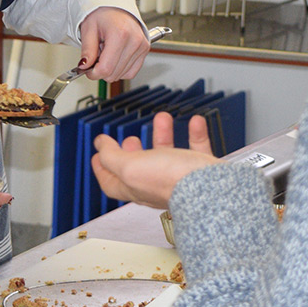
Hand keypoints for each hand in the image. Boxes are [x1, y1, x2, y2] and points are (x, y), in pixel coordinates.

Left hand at [76, 8, 150, 80]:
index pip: (106, 68)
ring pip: (122, 75)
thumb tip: (84, 66)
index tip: (87, 70)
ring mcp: (142, 46)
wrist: (116, 6)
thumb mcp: (89, 29)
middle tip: (96, 56)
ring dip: (111, 69)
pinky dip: (121, 70)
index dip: (93, 73)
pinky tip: (115, 58)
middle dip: (101, 70)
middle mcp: (134, 41)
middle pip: (114, 74)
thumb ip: (87, 50)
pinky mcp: (145, 50)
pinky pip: (131, 72)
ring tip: (106, 52)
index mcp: (120, 34)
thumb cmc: (103, 13)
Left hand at [90, 111, 218, 208]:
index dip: (101, 168)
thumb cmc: (171, 181)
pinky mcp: (201, 171)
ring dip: (163, 135)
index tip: (96, 156)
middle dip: (132, 152)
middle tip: (129, 140)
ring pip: (168, 154)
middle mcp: (157, 185)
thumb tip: (99, 146)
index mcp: (136, 187)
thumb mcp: (129, 166)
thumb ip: (112, 156)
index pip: (112, 182)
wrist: (211, 188)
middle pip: (140, 169)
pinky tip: (194, 122)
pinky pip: (197, 148)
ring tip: (162, 119)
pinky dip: (195, 133)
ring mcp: (180, 178)